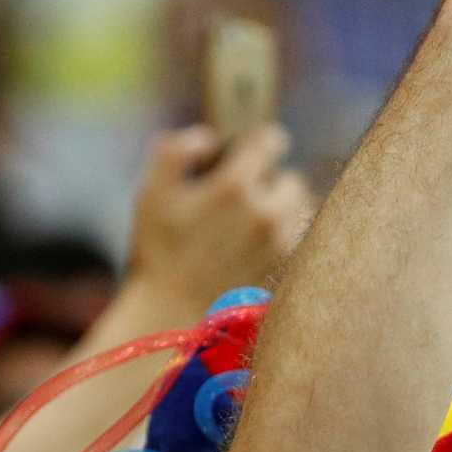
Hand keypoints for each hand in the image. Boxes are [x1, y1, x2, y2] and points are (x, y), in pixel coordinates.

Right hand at [124, 123, 314, 320]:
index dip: (260, 142)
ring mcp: (281, 245)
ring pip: (301, 212)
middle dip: (272, 185)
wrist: (170, 315)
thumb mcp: (150, 193)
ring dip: (284, 212)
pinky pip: (300, 242)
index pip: (271, 141)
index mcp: (235, 186)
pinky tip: (258, 251)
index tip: (250, 152)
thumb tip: (207, 136)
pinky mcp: (288, 271)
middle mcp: (267, 213)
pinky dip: (287, 240)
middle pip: (292, 179)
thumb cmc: (157, 252)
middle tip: (242, 201)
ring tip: (253, 226)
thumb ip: (174, 151)